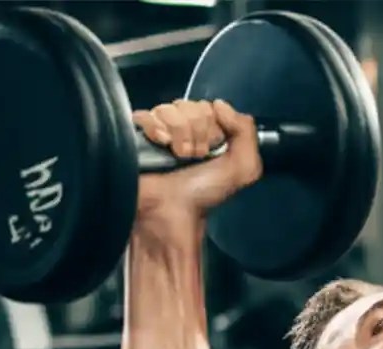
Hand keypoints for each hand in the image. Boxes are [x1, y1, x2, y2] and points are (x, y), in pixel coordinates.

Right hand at [132, 99, 262, 223]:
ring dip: (179, 134)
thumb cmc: (205, 192)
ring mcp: (160, 129)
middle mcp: (185, 129)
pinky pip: (146, 114)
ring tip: (178, 156)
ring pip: (169, 108)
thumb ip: (246, 131)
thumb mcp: (244, 168)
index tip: (212, 149)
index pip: (211, 106)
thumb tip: (219, 104)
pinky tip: (160, 144)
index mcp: (210, 133)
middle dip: (197, 132)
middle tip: (194, 157)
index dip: (214, 127)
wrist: (172, 210)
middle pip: (190, 105)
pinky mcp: (137, 133)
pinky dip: (155, 128)